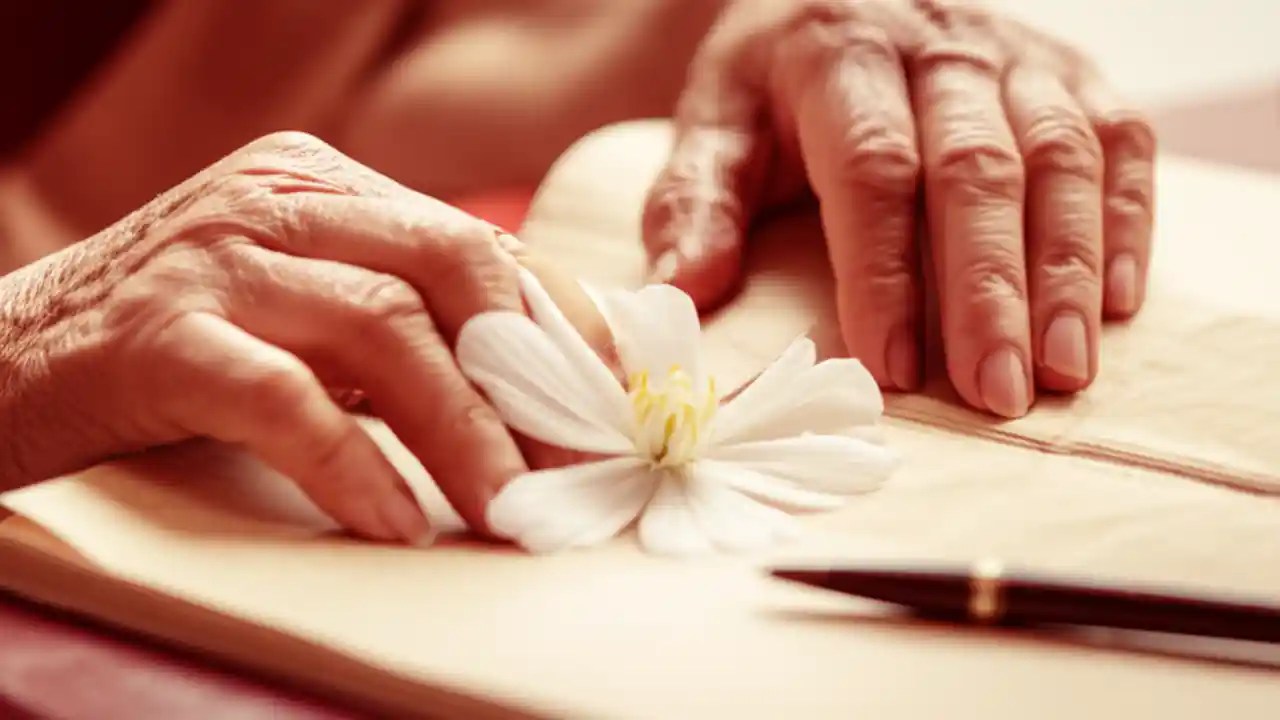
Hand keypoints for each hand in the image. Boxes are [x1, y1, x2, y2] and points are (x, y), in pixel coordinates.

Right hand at [0, 132, 606, 541]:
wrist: (4, 359)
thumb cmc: (179, 344)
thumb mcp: (304, 312)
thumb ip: (405, 326)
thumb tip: (540, 388)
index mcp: (329, 185)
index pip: (480, 247)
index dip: (561, 333)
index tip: (613, 411)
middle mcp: (280, 201)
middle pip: (453, 267)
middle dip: (531, 377)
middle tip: (575, 470)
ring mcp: (217, 259)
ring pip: (385, 329)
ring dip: (465, 431)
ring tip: (509, 510)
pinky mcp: (156, 337)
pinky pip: (281, 397)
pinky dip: (349, 462)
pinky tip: (393, 520)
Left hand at [642, 0, 1154, 417]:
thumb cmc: (773, 87)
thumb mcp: (716, 127)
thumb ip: (695, 203)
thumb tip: (682, 295)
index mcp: (839, 56)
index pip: (872, 170)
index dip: (884, 273)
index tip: (893, 370)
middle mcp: (938, 44)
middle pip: (976, 170)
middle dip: (990, 290)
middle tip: (998, 393)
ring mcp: (1014, 53)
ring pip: (1060, 157)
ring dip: (1068, 270)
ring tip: (1064, 369)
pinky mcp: (1069, 69)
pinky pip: (1120, 137)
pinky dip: (1127, 219)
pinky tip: (1118, 303)